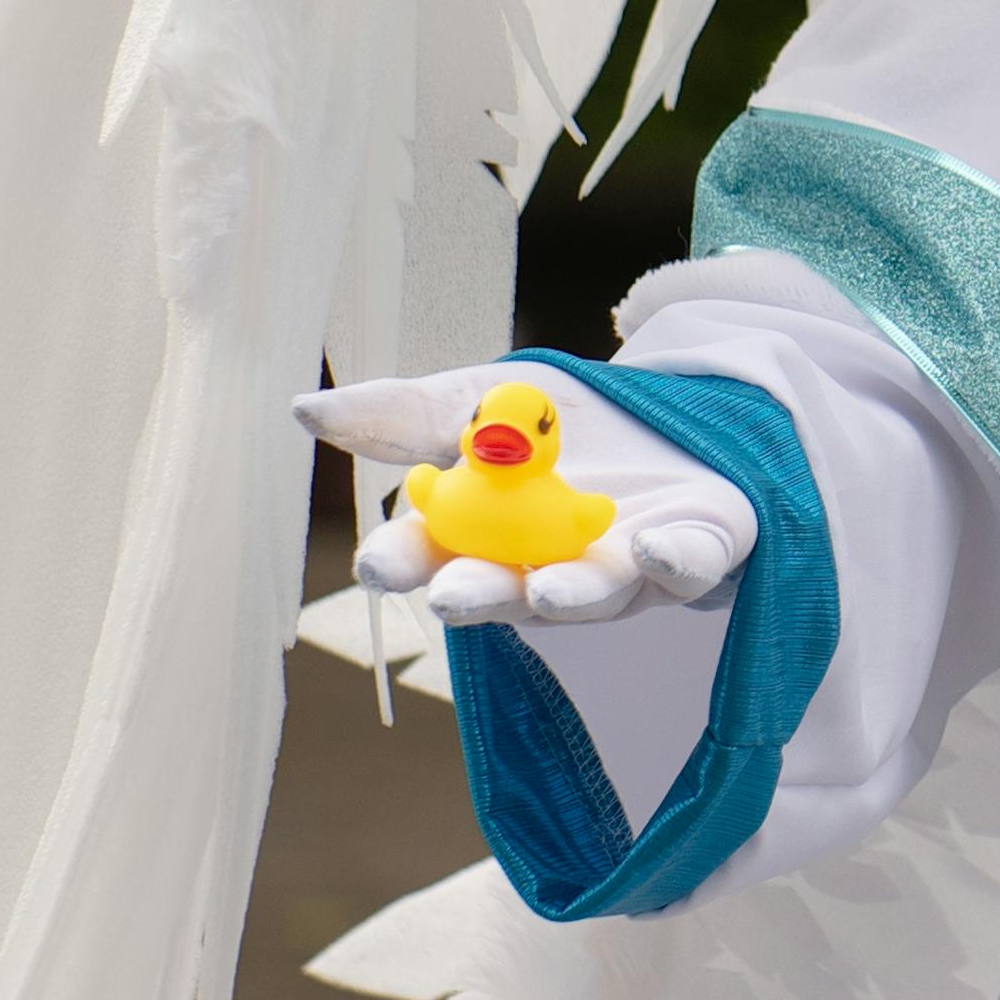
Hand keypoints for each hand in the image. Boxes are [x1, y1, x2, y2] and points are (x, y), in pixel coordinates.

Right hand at [302, 368, 759, 633]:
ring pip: (592, 593)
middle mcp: (546, 568)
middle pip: (506, 592)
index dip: (406, 562)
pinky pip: (689, 565)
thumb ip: (402, 416)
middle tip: (450, 597)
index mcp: (483, 537)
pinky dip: (673, 560)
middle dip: (479, 595)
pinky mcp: (696, 550)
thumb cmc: (562, 424)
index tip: (380, 565)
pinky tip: (653, 548)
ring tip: (547, 592)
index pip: (432, 556)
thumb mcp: (480, 402)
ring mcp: (622, 567)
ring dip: (570, 594)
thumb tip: (303, 410)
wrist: (672, 408)